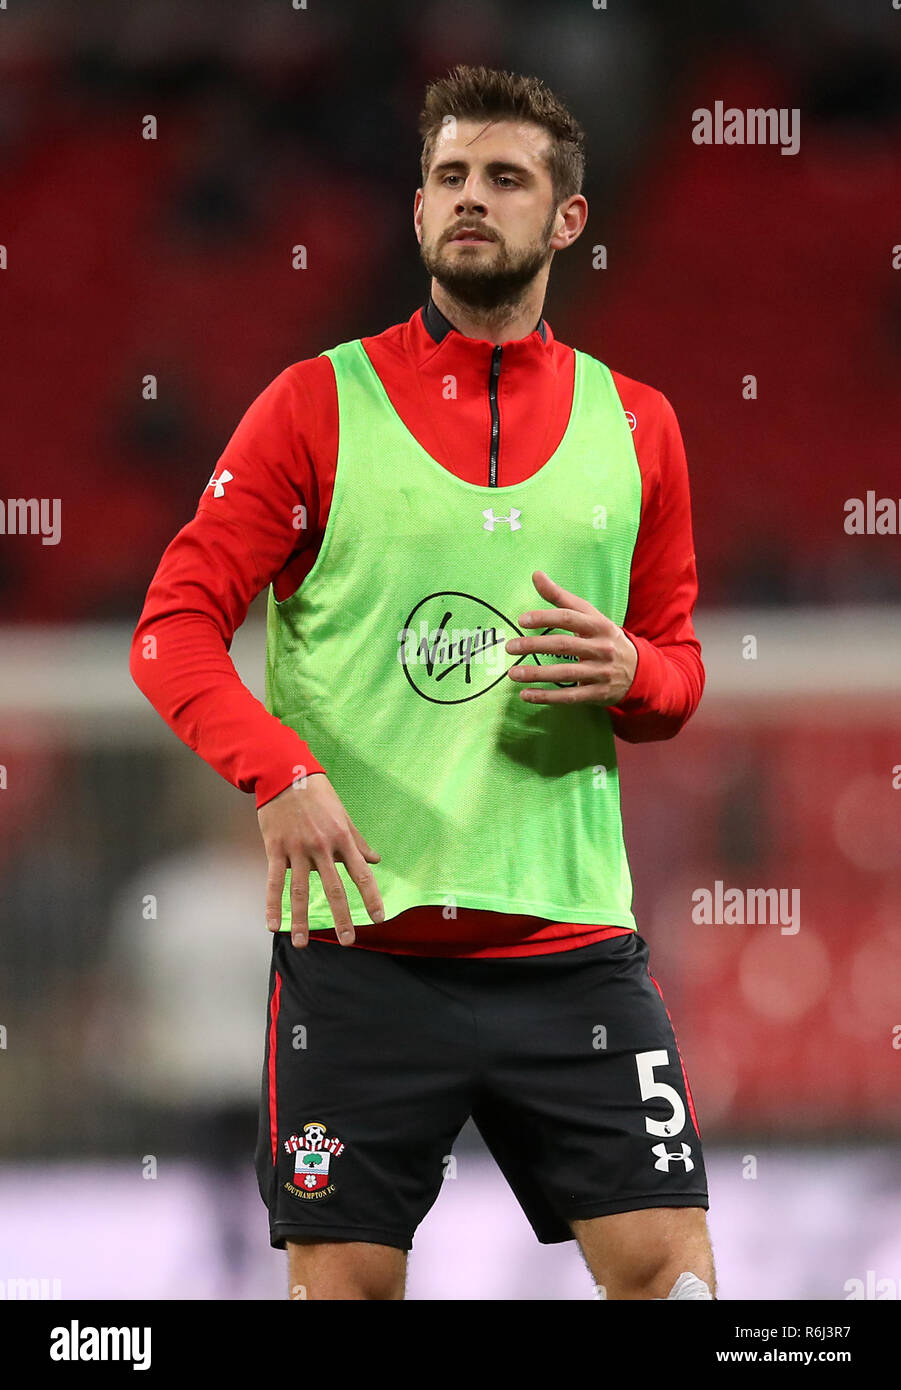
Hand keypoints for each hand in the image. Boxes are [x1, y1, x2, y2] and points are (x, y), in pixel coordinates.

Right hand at [257, 774, 384, 948]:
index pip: (361, 874)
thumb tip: (376, 860)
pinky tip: (272, 925)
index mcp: (342, 838)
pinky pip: (274, 882)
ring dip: (301, 920)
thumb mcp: (343, 814)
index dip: (371, 897)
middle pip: (334, 889)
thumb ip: (358, 841)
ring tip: (302, 943)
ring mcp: (297, 849)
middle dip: (342, 917)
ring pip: (301, 891)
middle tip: (348, 941)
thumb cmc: (317, 793)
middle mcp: (322, 847)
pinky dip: (272, 904)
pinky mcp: (275, 848)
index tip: (379, 918)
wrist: (284, 774)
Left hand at [504, 570, 637, 705]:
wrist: (640, 670)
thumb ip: (561, 598)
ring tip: (513, 674)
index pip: (569, 618)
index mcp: (599, 625)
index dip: (545, 618)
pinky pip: (569, 697)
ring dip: (537, 674)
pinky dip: (546, 697)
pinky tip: (525, 695)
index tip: (522, 620)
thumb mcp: (590, 616)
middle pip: (564, 646)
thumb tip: (536, 574)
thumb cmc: (605, 638)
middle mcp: (601, 648)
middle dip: (534, 646)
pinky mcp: (597, 694)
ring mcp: (600, 672)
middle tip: (510, 647)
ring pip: (565, 673)